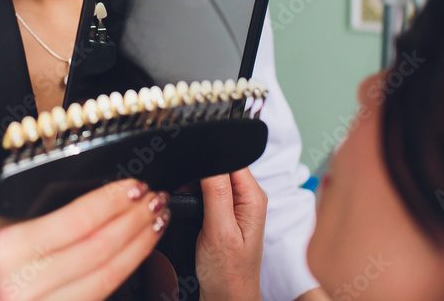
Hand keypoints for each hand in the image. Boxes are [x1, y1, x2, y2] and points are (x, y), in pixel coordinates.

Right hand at [0, 179, 170, 299]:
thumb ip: (40, 198)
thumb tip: (93, 175)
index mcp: (6, 248)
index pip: (77, 221)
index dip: (114, 202)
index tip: (135, 185)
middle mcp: (21, 285)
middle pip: (99, 251)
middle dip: (135, 222)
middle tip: (155, 200)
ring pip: (106, 280)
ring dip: (139, 248)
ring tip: (155, 222)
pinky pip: (97, 298)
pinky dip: (122, 273)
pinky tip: (134, 254)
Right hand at [196, 168, 266, 300]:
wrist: (227, 298)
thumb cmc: (228, 273)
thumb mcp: (219, 230)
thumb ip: (216, 192)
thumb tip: (210, 156)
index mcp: (253, 197)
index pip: (231, 157)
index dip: (209, 156)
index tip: (192, 166)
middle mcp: (249, 197)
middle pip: (221, 163)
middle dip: (200, 171)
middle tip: (189, 194)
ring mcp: (238, 204)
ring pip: (212, 176)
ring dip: (196, 184)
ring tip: (192, 206)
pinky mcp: (226, 212)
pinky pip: (208, 191)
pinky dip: (196, 195)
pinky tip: (192, 208)